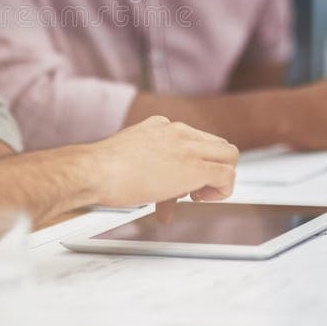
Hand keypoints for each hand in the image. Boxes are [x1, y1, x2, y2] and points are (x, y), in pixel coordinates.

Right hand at [90, 115, 238, 211]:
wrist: (97, 170)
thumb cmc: (102, 169)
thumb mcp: (128, 158)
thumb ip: (145, 166)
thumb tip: (153, 185)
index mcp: (161, 126)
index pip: (192, 139)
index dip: (190, 162)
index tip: (177, 182)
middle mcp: (178, 131)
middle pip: (216, 143)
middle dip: (210, 166)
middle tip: (193, 188)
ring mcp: (189, 147)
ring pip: (230, 154)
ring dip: (220, 177)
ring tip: (198, 194)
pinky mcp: (196, 167)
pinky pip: (227, 175)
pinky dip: (221, 190)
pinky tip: (201, 199)